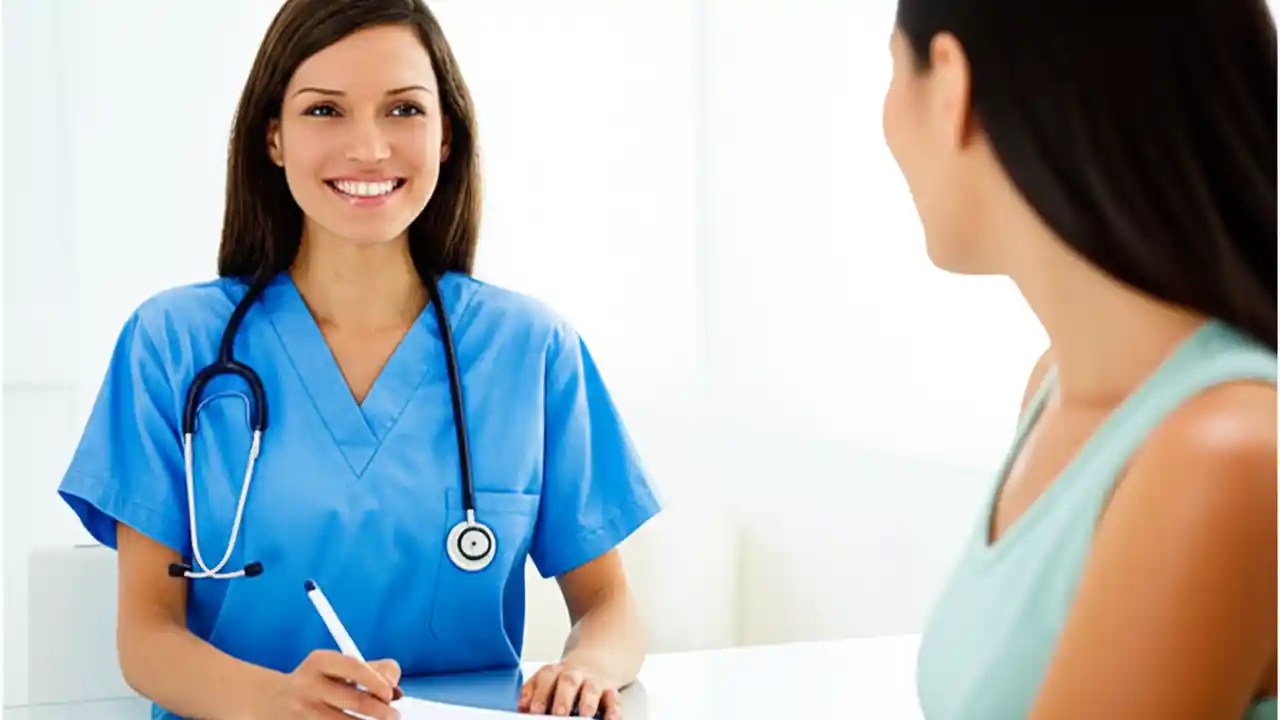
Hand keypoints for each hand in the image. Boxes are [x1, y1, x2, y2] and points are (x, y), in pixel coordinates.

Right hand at [256, 650, 402, 718]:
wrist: (272, 701)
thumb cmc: (319, 683)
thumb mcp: (339, 668)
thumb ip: (373, 670)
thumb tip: (395, 689)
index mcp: (319, 661)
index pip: (355, 668)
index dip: (378, 682)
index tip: (390, 694)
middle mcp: (307, 686)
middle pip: (355, 700)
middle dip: (382, 711)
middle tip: (394, 716)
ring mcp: (301, 712)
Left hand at [518, 661, 621, 718]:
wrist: (599, 657)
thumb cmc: (568, 679)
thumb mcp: (549, 680)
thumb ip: (535, 694)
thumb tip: (522, 709)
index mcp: (555, 672)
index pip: (545, 678)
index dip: (538, 693)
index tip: (533, 711)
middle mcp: (575, 675)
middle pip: (568, 681)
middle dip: (563, 698)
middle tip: (558, 714)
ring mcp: (594, 682)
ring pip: (592, 688)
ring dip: (587, 702)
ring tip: (584, 715)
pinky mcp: (611, 691)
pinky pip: (614, 699)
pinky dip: (613, 710)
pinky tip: (610, 719)